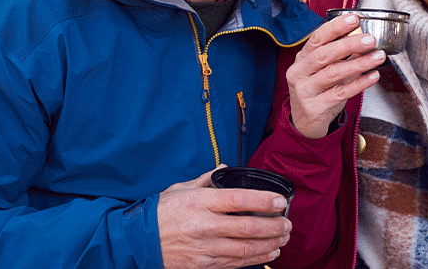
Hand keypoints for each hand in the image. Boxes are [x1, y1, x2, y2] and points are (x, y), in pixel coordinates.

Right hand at [157, 167, 290, 268]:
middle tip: (288, 223)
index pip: (238, 199)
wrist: (140, 241)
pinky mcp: (204, 264)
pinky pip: (235, 263)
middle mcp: (204, 225)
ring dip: (269, 244)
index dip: (263, 200)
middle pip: (248, 226)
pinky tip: (268, 253)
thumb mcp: (180, 189)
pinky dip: (256, 259)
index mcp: (199, 202)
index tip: (280, 201)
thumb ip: (206, 180)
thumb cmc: (160, 213)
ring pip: (246, 248)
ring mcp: (205, 247)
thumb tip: (224, 169)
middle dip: (273, 226)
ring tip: (283, 238)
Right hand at [288, 13, 386, 138]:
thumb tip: (362, 38)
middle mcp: (299, 73)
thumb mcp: (323, 71)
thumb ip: (339, 56)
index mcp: (301, 59)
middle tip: (370, 39)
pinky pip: (340, 93)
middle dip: (349, 44)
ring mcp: (305, 90)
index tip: (354, 19)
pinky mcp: (315, 107)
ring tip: (378, 57)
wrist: (304, 123)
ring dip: (359, 63)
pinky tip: (373, 76)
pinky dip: (359, 83)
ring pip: (333, 73)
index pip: (317, 38)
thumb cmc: (317, 92)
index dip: (335, 27)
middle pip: (324, 54)